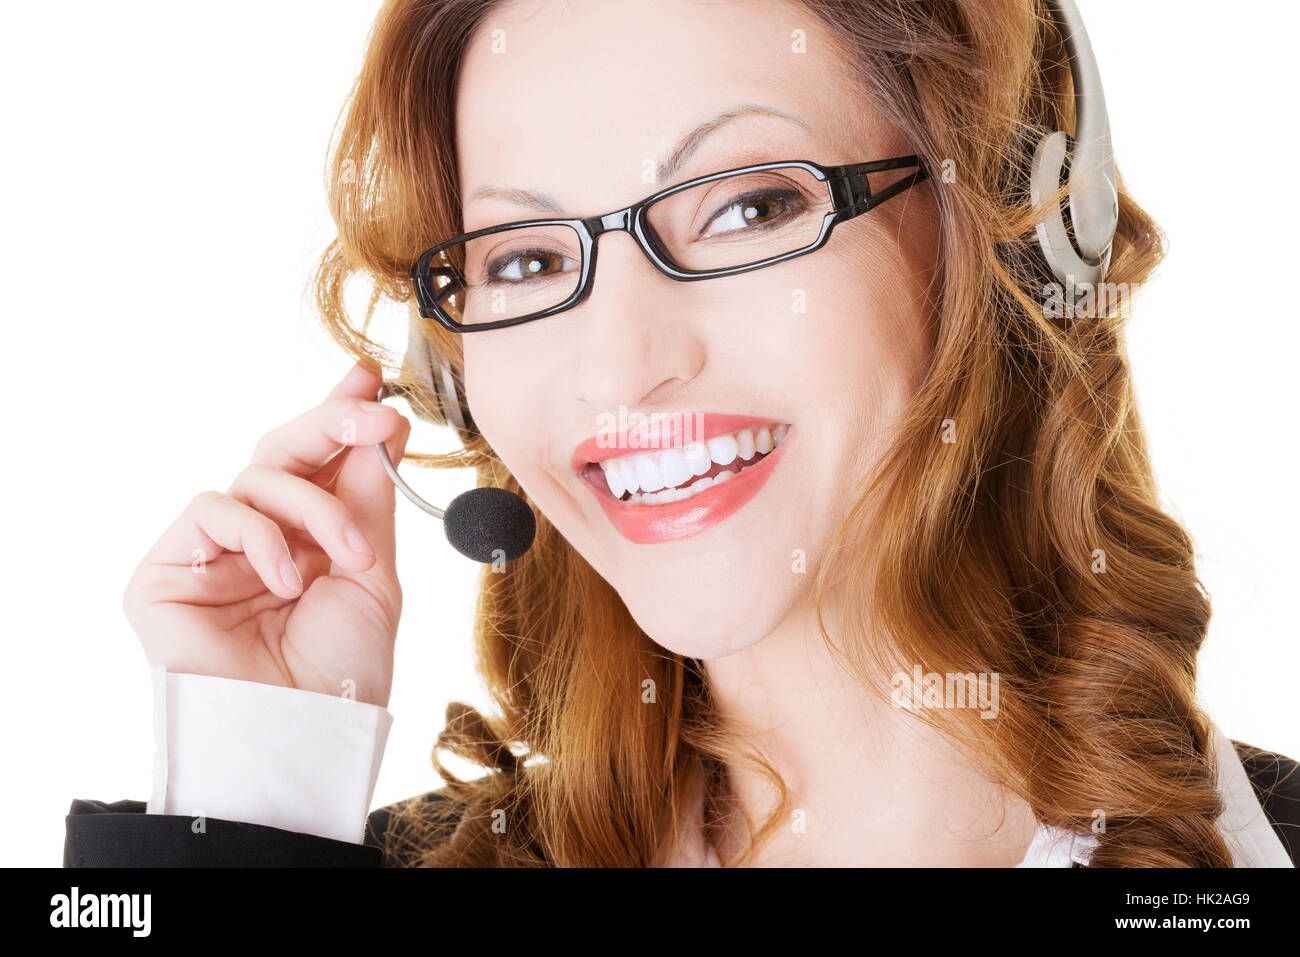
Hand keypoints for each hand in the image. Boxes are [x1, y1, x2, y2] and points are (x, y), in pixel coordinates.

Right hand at [122, 359, 411, 707]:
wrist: (303, 734)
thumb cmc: (340, 670)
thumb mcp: (373, 573)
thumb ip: (366, 499)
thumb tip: (381, 428)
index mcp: (308, 538)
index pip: (318, 462)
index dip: (339, 414)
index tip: (370, 378)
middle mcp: (259, 538)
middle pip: (283, 451)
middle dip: (332, 424)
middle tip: (376, 416)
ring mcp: (211, 552)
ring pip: (257, 476)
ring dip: (316, 509)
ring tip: (349, 558)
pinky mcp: (166, 570)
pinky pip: (211, 510)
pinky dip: (260, 535)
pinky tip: (286, 579)